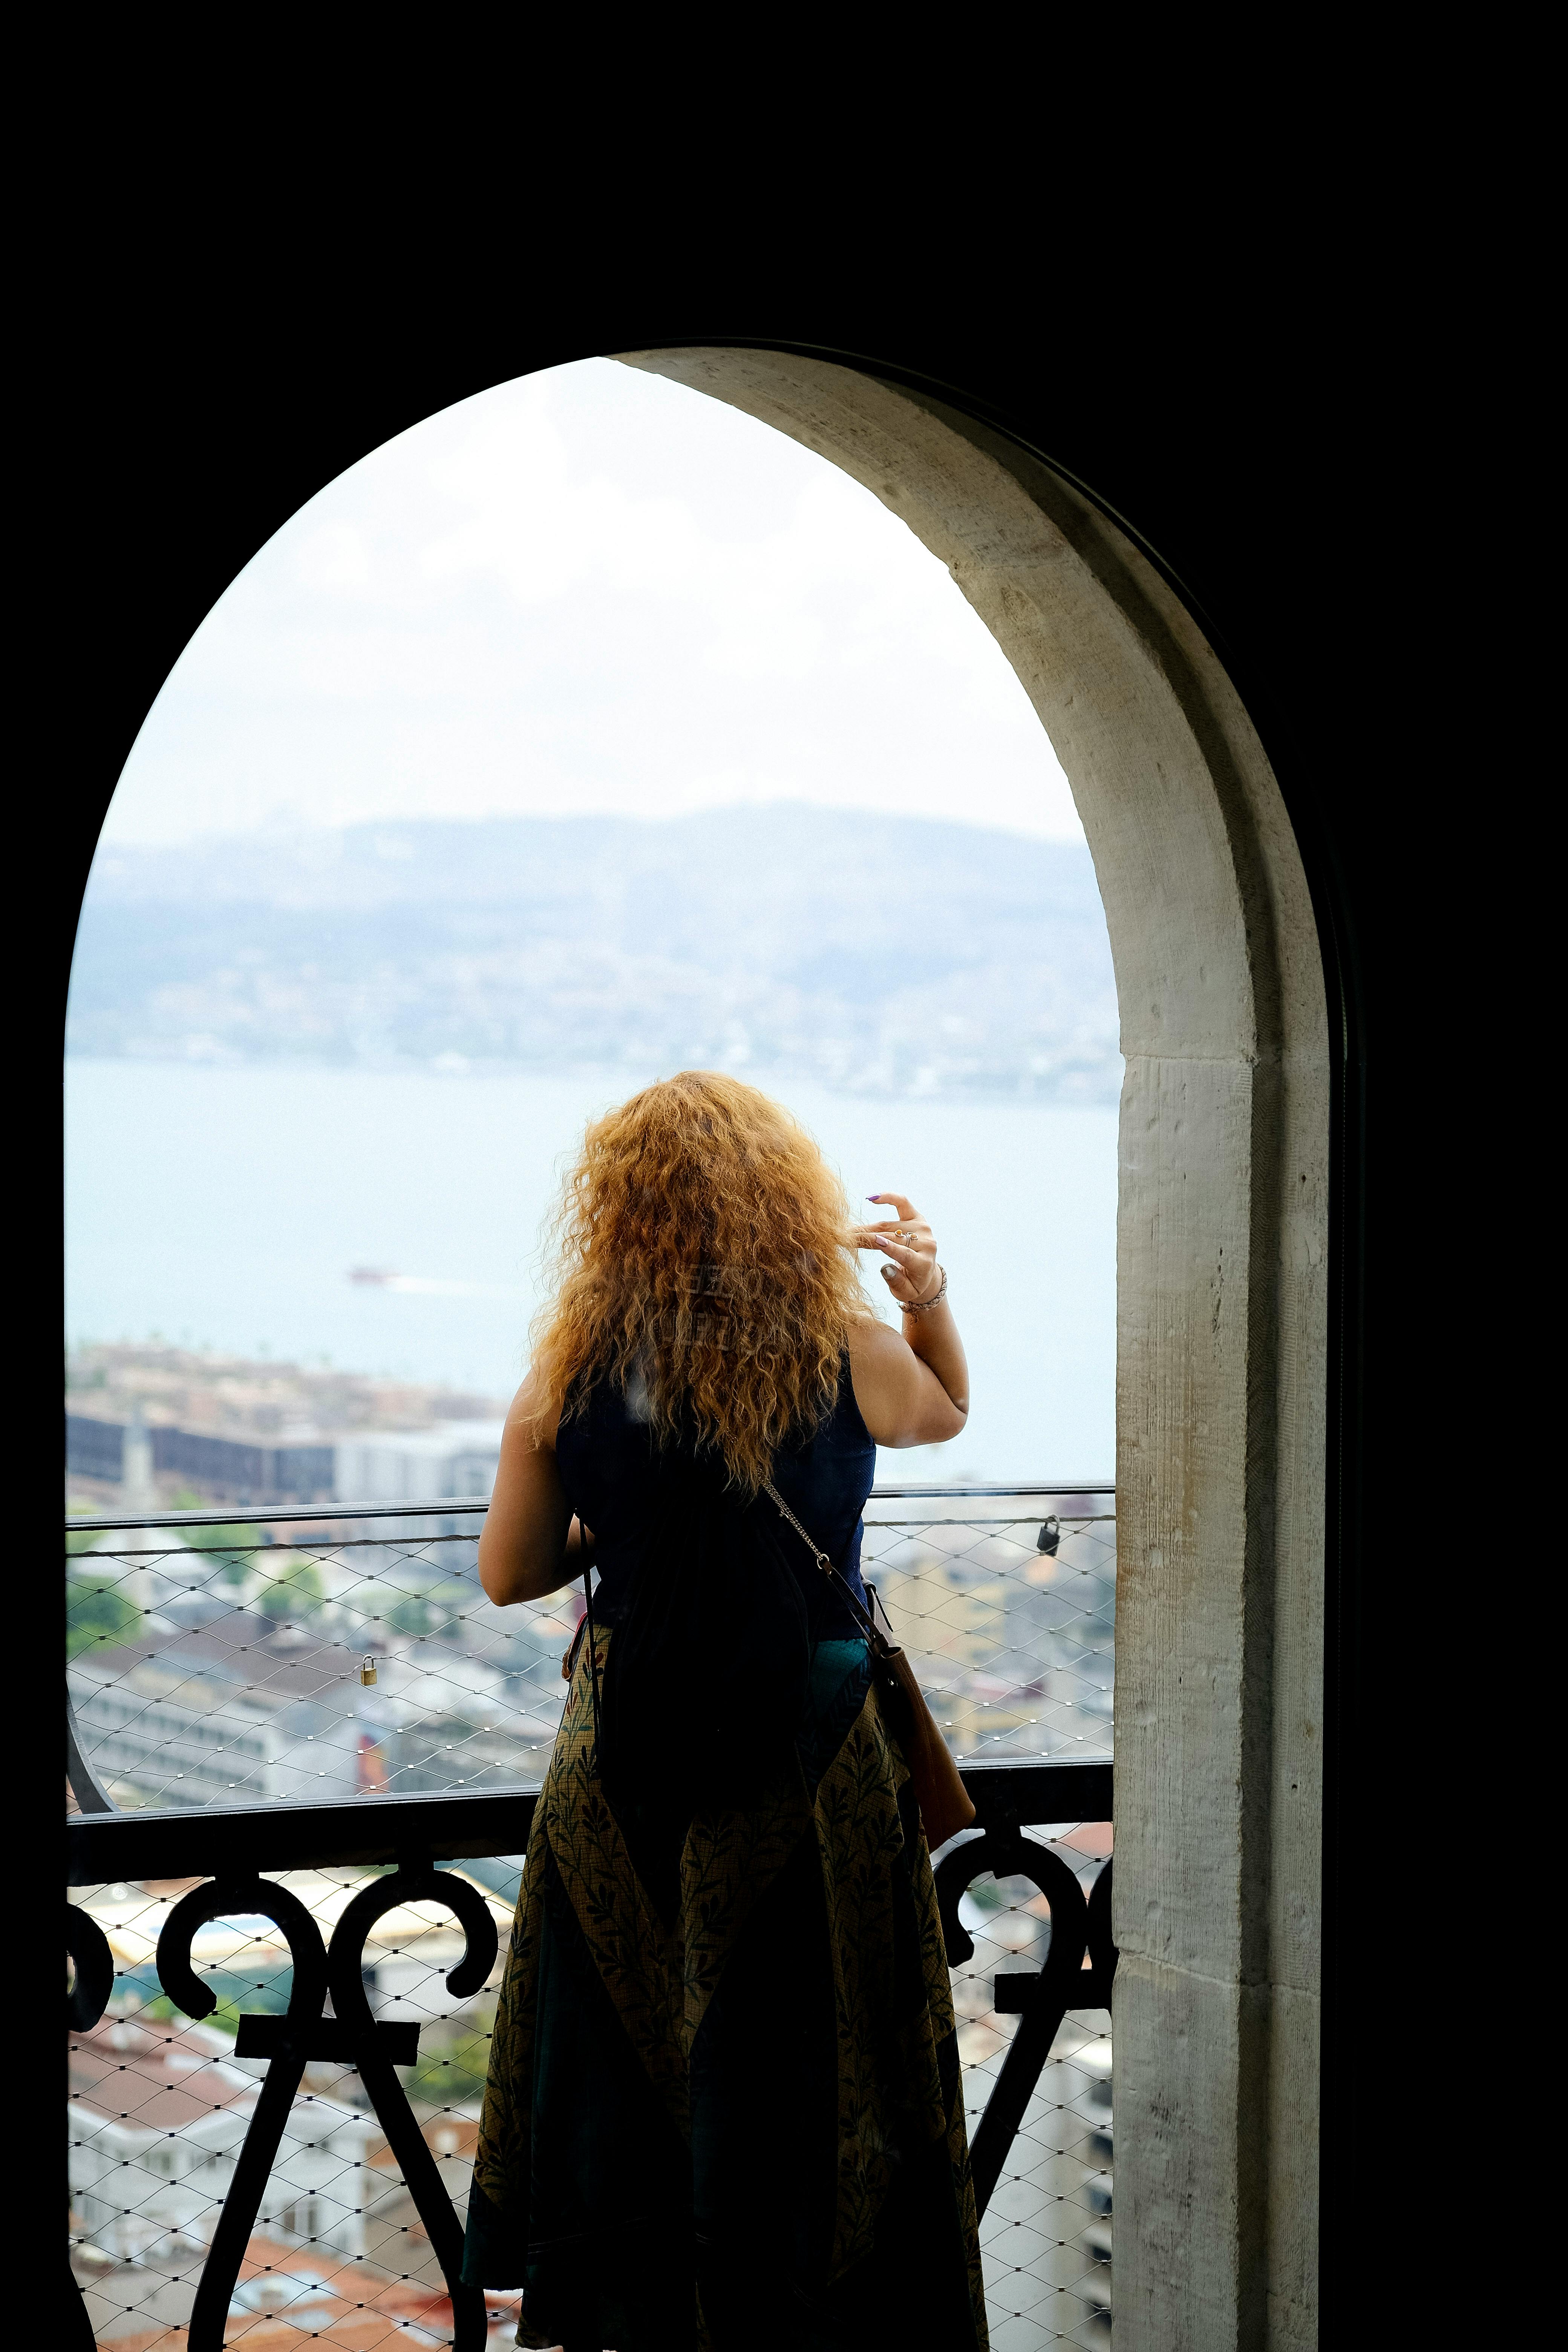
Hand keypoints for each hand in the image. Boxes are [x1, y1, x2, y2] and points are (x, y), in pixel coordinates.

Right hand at [855, 1193, 940, 1308]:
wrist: (926, 1274)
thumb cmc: (912, 1284)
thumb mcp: (905, 1292)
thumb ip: (896, 1281)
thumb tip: (885, 1268)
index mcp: (923, 1263)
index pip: (905, 1253)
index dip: (890, 1247)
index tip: (874, 1241)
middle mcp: (926, 1243)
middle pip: (892, 1237)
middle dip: (867, 1237)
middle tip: (845, 1238)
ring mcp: (922, 1228)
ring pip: (889, 1225)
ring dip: (867, 1228)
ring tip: (849, 1231)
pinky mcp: (917, 1218)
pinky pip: (902, 1203)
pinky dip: (888, 1198)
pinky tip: (872, 1198)